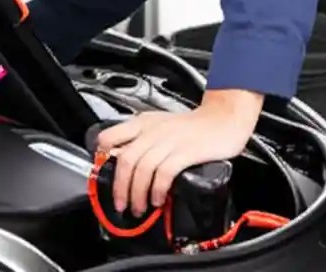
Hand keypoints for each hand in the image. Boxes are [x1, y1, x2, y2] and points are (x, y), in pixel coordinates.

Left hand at [96, 89, 262, 216]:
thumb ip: (141, 140)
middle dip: (120, 187)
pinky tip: (157, 199)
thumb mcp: (160, 126)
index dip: (101, 158)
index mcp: (143, 123)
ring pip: (142, 169)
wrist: (224, 118)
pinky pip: (164, 173)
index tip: (103, 177)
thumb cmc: (193, 126)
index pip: (110, 136)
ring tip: (139, 207)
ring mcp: (169, 141)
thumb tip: (123, 163)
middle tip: (121, 204)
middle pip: (125, 160)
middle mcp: (152, 131)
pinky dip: (157, 189)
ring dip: (137, 193)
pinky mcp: (186, 152)